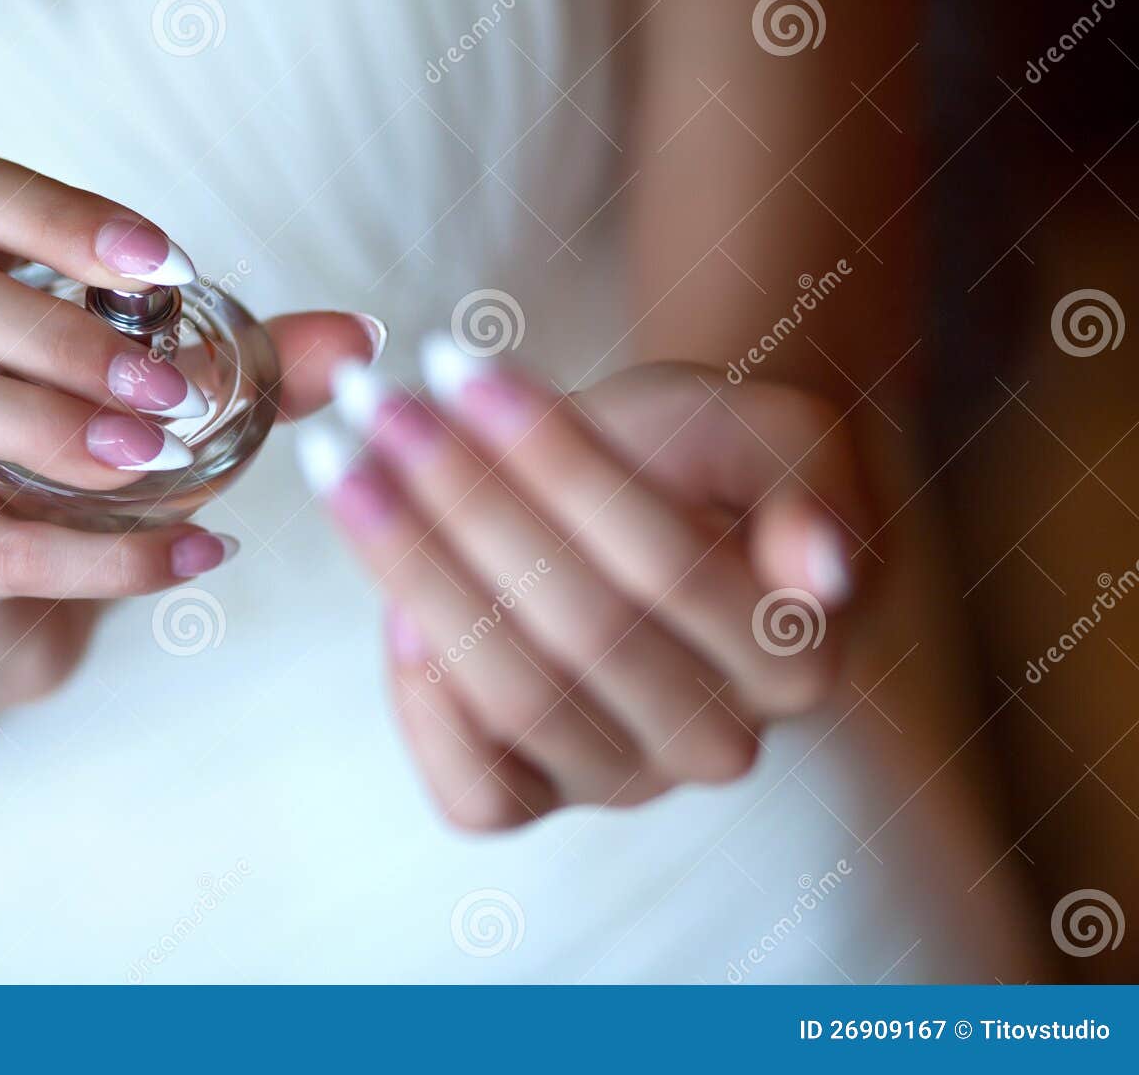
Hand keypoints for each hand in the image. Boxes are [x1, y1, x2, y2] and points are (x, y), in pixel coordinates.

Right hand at [0, 152, 380, 702]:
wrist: (21, 610)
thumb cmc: (90, 474)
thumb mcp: (175, 403)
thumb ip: (258, 365)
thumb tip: (363, 336)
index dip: (54, 211)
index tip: (167, 266)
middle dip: (63, 332)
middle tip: (174, 392)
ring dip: (53, 422)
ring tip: (160, 459)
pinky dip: (109, 558)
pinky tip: (202, 551)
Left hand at [302, 339, 868, 828]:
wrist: (662, 507)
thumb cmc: (713, 461)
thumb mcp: (771, 437)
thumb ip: (806, 491)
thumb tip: (823, 568)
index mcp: (798, 654)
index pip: (663, 561)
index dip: (553, 464)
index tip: (455, 365)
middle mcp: (721, 742)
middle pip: (578, 631)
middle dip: (462, 503)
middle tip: (376, 405)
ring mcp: (628, 782)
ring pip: (514, 699)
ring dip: (412, 573)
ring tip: (343, 466)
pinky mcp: (544, 803)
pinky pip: (475, 791)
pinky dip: (419, 699)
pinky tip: (387, 602)